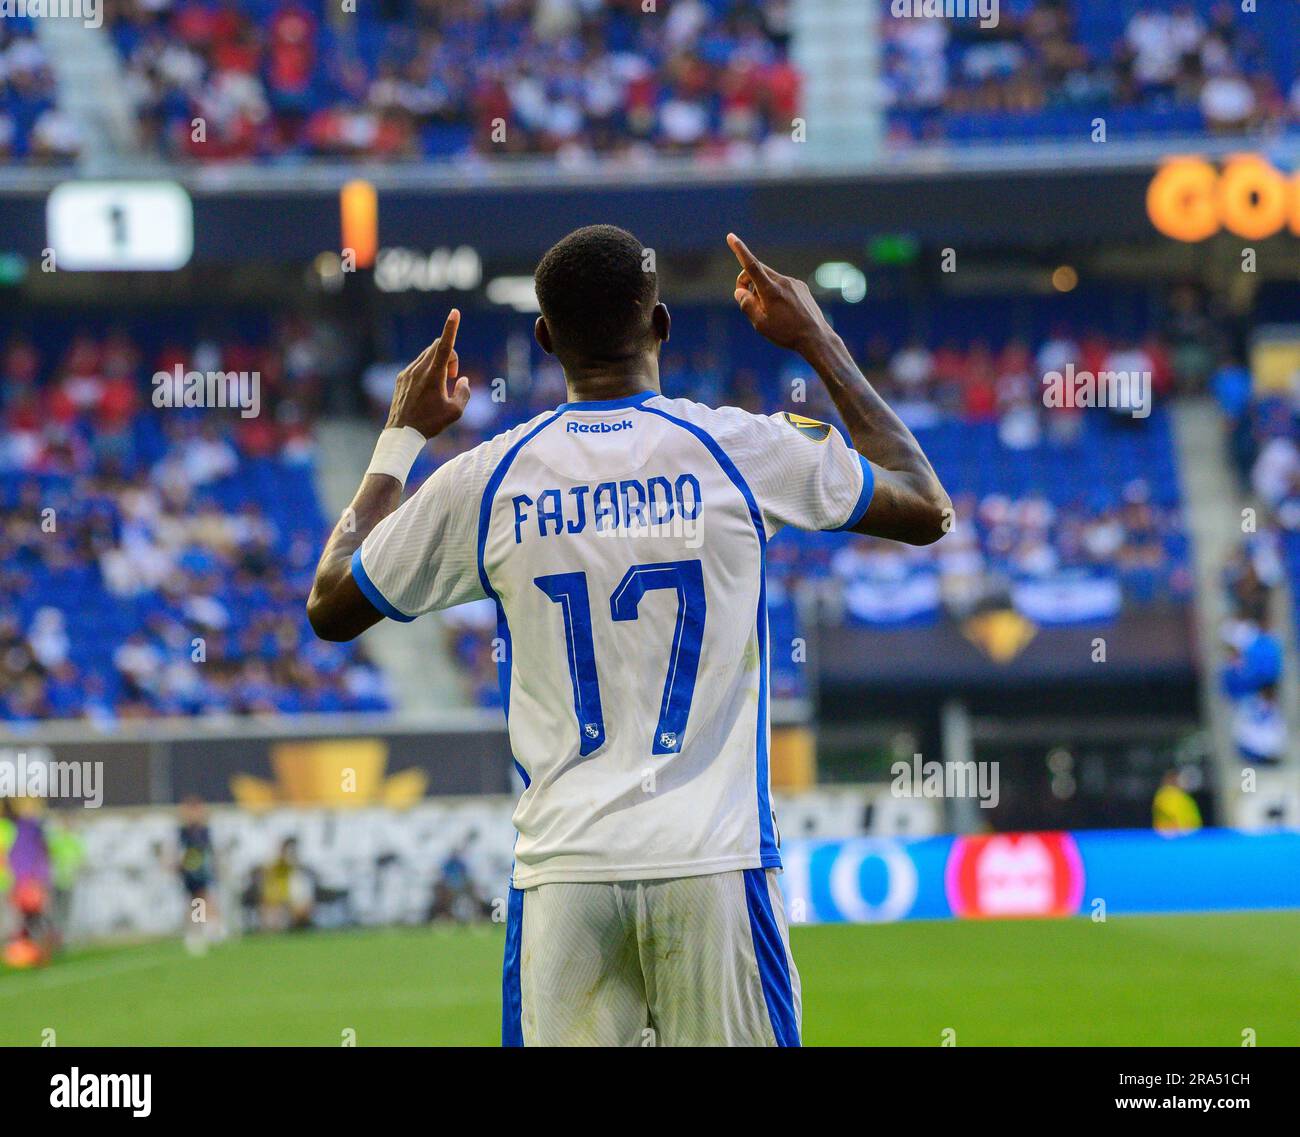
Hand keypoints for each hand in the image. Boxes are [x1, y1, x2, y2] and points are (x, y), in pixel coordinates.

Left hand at [385, 309, 468, 436]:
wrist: (402, 433)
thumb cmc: (430, 424)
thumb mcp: (456, 412)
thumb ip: (464, 392)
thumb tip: (462, 380)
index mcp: (433, 375)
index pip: (445, 346)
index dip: (451, 328)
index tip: (455, 312)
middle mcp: (419, 370)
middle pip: (437, 347)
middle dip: (450, 356)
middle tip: (453, 376)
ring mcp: (408, 372)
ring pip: (427, 355)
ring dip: (439, 363)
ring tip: (441, 385)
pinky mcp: (401, 378)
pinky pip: (418, 365)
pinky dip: (428, 369)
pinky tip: (428, 389)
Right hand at [727, 233, 834, 353]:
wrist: (815, 337)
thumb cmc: (786, 333)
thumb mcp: (760, 324)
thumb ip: (746, 305)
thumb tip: (740, 291)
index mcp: (770, 290)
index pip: (751, 266)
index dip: (739, 250)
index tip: (731, 236)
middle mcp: (782, 282)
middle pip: (758, 271)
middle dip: (746, 280)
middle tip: (745, 299)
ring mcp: (793, 283)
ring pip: (770, 279)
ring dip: (762, 289)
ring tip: (768, 311)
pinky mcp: (801, 287)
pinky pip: (782, 284)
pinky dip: (775, 292)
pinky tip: (783, 310)